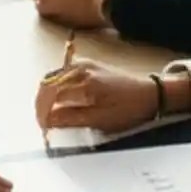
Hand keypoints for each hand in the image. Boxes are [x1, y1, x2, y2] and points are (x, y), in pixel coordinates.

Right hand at [34, 58, 158, 133]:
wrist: (148, 93)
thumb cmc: (128, 108)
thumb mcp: (100, 120)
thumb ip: (71, 119)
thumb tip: (48, 120)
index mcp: (84, 84)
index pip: (51, 97)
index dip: (42, 114)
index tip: (43, 127)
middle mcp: (81, 70)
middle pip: (48, 84)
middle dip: (41, 104)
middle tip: (43, 122)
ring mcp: (84, 65)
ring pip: (53, 77)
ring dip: (47, 94)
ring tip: (49, 113)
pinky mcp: (88, 64)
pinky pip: (63, 73)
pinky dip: (56, 86)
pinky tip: (60, 99)